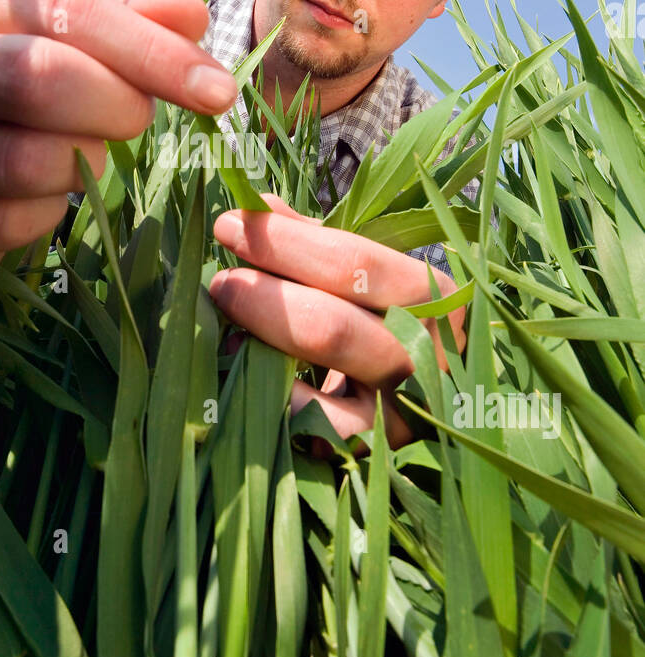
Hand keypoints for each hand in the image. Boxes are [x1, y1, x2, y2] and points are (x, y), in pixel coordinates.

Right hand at [0, 0, 237, 261]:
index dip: (154, 54)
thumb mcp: (74, 35)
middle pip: (35, 80)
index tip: (217, 92)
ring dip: (84, 168)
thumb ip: (137, 21)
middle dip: (115, 108)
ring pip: (21, 162)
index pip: (69, 12)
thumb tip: (190, 14)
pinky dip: (47, 217)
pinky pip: (1, 223)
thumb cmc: (23, 74)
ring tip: (91, 157)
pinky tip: (50, 198)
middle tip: (139, 121)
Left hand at [209, 193, 465, 453]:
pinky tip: (243, 374)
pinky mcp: (374, 449)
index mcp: (435, 299)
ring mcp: (404, 411)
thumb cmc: (384, 326)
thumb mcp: (365, 281)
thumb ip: (316, 243)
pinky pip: (319, 428)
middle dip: (265, 296)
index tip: (232, 225)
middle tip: (221, 283)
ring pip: (326, 376)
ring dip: (264, 341)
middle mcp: (428, 356)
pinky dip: (276, 397)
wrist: (428, 412)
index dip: (286, 242)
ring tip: (224, 324)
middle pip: (334, 323)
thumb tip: (258, 207)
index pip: (353, 262)